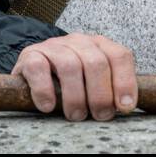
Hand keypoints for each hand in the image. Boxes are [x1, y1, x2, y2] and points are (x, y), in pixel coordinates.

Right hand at [10, 33, 137, 120]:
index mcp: (100, 44)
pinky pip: (38, 68)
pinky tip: (48, 106)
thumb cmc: (69, 80)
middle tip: (100, 115)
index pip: (120, 56)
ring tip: (76, 115)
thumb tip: (124, 105)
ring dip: (75, 96)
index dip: (125, 82)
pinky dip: (45, 90)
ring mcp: (54, 46)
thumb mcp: (92, 79)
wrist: (33, 69)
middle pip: (97, 63)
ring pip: (70, 66)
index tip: (125, 106)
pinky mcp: (30, 55)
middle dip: (101, 94)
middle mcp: (79, 41)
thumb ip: (108, 86)